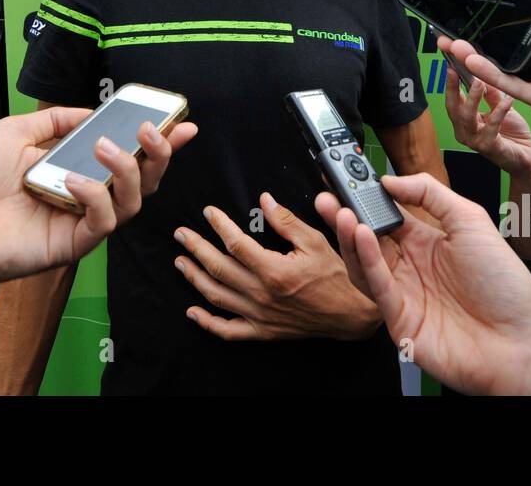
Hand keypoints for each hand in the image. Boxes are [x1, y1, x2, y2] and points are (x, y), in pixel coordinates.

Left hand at [0, 109, 196, 288]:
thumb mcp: (16, 130)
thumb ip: (56, 120)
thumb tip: (92, 110)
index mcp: (76, 168)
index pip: (128, 157)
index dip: (159, 143)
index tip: (182, 122)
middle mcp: (84, 196)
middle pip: (143, 182)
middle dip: (159, 155)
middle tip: (153, 131)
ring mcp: (78, 221)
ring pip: (132, 203)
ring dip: (128, 171)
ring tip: (106, 148)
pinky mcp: (69, 245)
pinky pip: (102, 223)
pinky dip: (98, 197)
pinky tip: (77, 181)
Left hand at [173, 192, 380, 340]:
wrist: (350, 314)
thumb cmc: (335, 276)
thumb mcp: (315, 242)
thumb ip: (287, 221)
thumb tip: (264, 199)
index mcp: (274, 270)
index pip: (236, 243)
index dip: (219, 225)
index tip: (208, 212)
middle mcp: (262, 294)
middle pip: (218, 268)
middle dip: (196, 248)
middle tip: (181, 234)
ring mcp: (259, 315)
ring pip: (216, 296)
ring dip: (194, 278)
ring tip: (181, 261)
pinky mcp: (262, 331)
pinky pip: (227, 330)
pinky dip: (207, 322)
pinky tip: (192, 311)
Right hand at [315, 174, 530, 394]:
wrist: (522, 339)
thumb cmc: (506, 285)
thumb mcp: (471, 221)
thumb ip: (431, 194)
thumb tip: (391, 180)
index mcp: (426, 244)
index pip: (386, 217)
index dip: (367, 200)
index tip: (349, 180)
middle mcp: (410, 269)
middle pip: (368, 239)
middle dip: (346, 216)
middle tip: (328, 196)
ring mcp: (403, 295)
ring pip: (364, 263)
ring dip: (350, 237)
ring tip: (341, 212)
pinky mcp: (400, 320)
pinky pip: (377, 287)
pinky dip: (367, 260)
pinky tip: (362, 235)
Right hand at [441, 0, 530, 149]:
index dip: (510, 13)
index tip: (485, 3)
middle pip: (515, 46)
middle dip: (485, 37)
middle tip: (457, 25)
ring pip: (508, 67)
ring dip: (478, 57)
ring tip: (452, 43)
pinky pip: (516, 87)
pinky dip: (492, 76)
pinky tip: (472, 62)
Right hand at [444, 67, 530, 180]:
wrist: (526, 159)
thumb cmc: (512, 135)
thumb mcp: (500, 108)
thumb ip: (491, 93)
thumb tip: (483, 72)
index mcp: (464, 122)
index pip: (452, 99)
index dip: (450, 82)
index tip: (450, 64)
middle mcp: (465, 132)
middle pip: (453, 108)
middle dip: (452, 87)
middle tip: (456, 69)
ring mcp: (474, 141)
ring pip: (467, 118)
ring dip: (472, 98)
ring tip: (479, 83)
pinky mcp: (489, 148)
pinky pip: (491, 128)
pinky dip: (499, 113)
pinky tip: (507, 100)